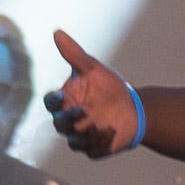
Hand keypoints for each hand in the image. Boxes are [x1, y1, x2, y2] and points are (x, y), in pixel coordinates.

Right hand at [43, 30, 144, 159]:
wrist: (135, 108)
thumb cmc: (110, 87)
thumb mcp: (93, 69)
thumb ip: (74, 54)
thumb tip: (57, 32)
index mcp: (65, 101)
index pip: (50, 103)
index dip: (54, 101)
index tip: (64, 97)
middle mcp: (68, 121)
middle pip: (59, 124)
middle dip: (70, 119)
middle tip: (84, 111)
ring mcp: (80, 137)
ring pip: (73, 141)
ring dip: (85, 134)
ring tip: (101, 124)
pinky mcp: (94, 149)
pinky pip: (91, 151)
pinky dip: (99, 145)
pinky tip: (111, 134)